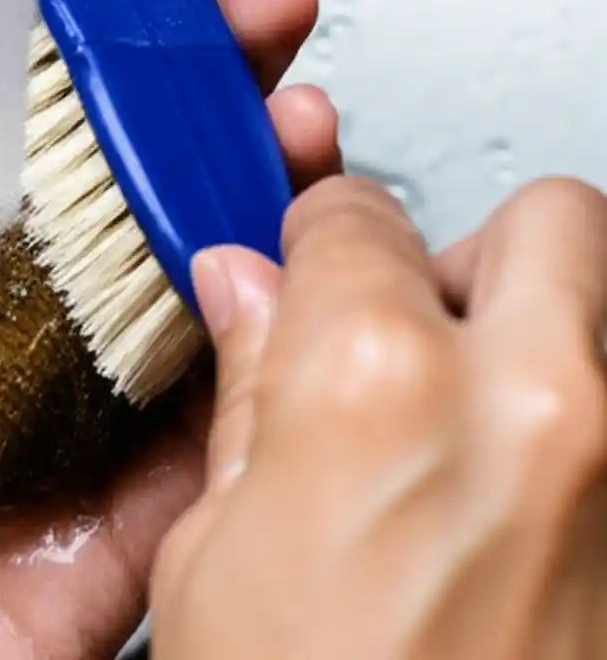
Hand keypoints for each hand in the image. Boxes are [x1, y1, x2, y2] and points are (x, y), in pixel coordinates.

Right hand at [151, 175, 606, 657]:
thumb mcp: (212, 562)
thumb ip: (246, 398)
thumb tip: (244, 293)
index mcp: (373, 389)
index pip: (354, 221)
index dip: (312, 240)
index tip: (305, 266)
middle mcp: (533, 401)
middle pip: (543, 220)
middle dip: (466, 255)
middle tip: (406, 328)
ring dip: (540, 333)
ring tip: (465, 425)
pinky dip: (574, 420)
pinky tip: (509, 494)